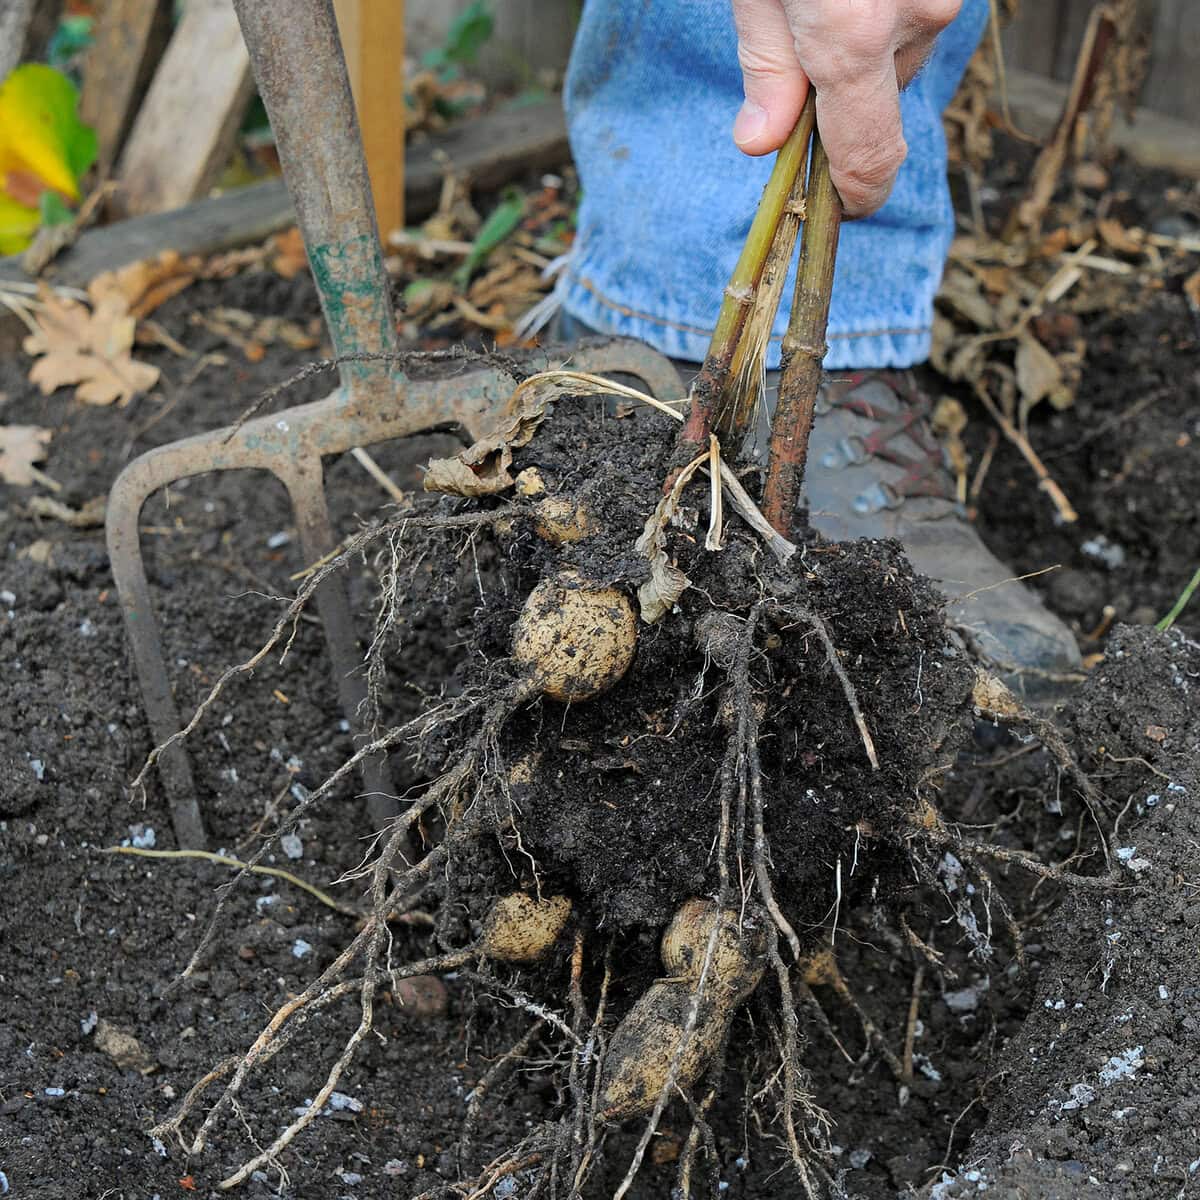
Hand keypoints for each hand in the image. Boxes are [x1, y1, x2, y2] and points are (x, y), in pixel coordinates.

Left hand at [730, 0, 961, 216]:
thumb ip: (766, 64)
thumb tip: (760, 142)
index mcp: (855, 36)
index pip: (868, 158)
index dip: (852, 197)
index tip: (834, 208)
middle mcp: (916, 18)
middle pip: (880, 104)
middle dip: (837, 99)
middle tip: (794, 50)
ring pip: (901, 56)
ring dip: (865, 49)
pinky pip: (916, 15)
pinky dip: (884, 10)